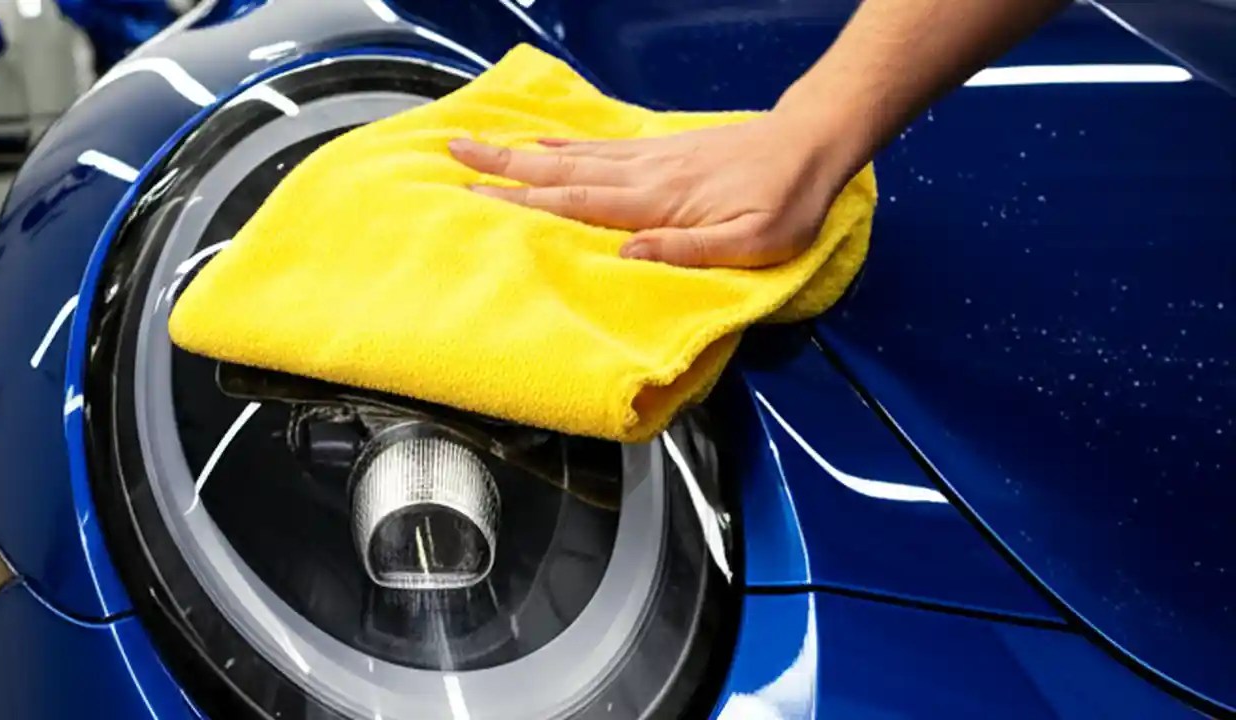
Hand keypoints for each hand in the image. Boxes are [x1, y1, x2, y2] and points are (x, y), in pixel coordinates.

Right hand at [447, 112, 853, 267]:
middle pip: (561, 171)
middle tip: (455, 156)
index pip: (577, 202)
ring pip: (574, 155)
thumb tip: (627, 253)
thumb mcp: (751, 244)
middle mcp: (644, 174)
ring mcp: (650, 158)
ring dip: (523, 153)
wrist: (810, 145)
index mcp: (658, 203)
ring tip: (481, 145)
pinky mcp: (661, 150)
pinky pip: (600, 146)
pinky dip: (565, 144)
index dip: (525, 202)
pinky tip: (545, 144)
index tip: (476, 197)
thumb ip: (689, 251)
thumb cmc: (786, 203)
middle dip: (504, 167)